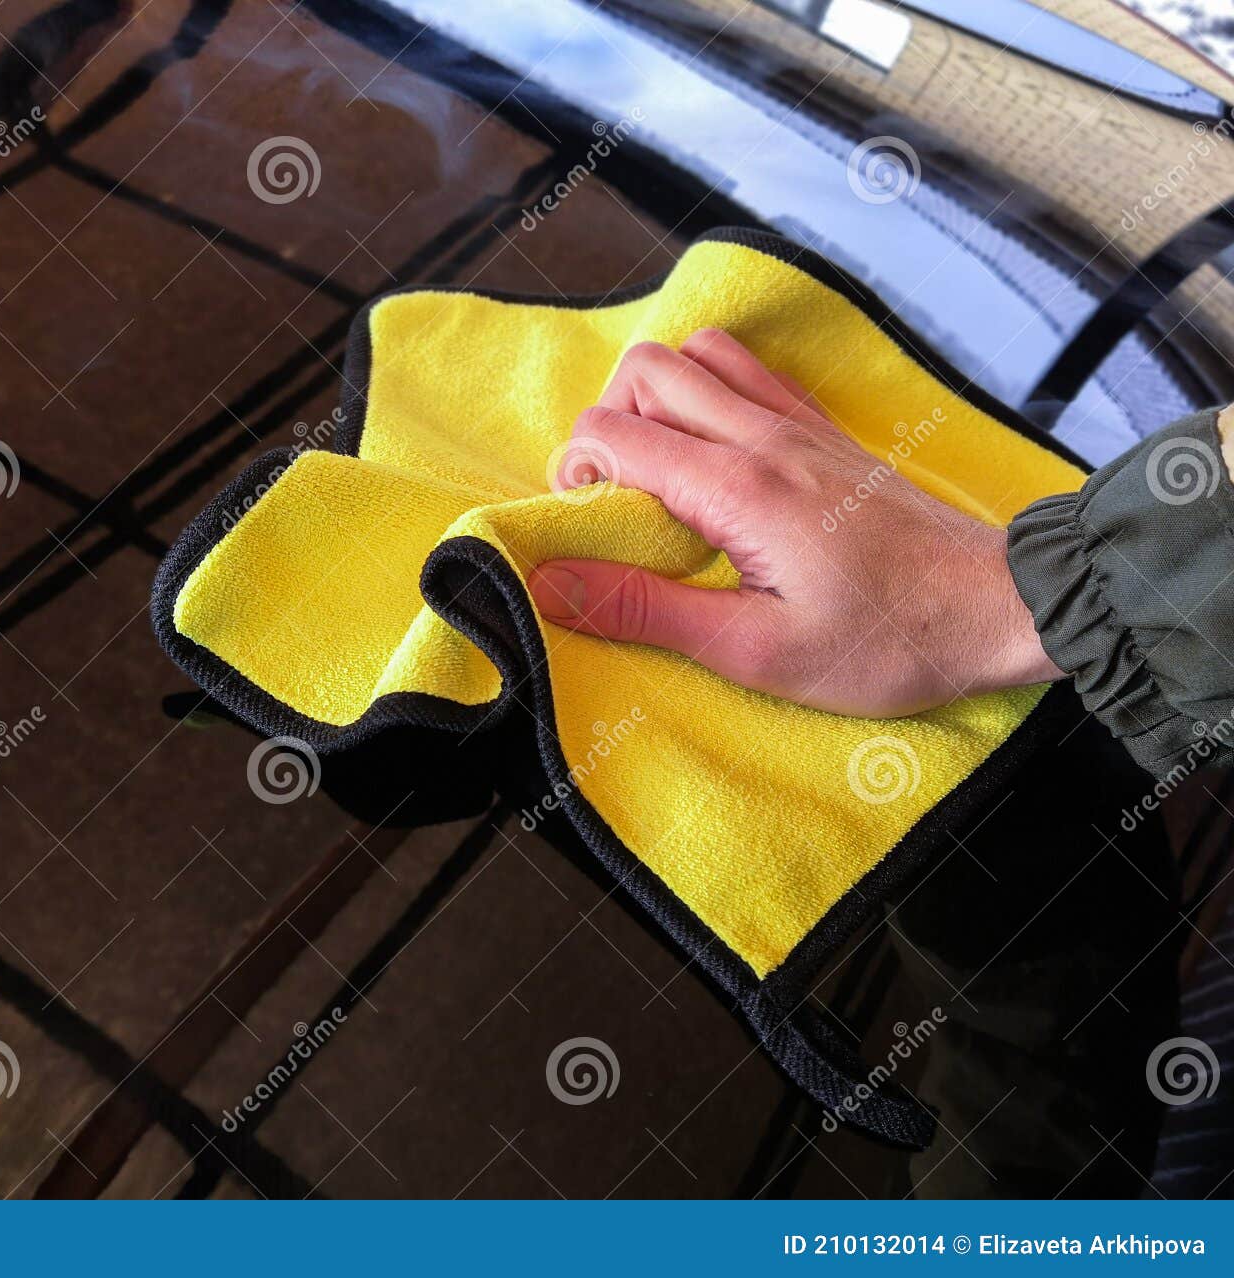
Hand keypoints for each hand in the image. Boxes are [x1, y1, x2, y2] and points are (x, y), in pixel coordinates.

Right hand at [526, 329, 1062, 717]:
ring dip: (654, 400)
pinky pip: (747, 370)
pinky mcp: (823, 430)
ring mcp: (798, 424)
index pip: (610, 434)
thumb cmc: (886, 642)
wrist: (996, 608)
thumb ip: (646, 612)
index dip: (572, 478)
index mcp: (738, 489)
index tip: (585, 532)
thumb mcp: (756, 651)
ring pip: (694, 354)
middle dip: (603, 426)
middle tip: (614, 500)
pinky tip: (711, 450)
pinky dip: (706, 390)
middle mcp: (763, 436)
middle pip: (643, 371)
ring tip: (657, 474)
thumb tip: (551, 586)